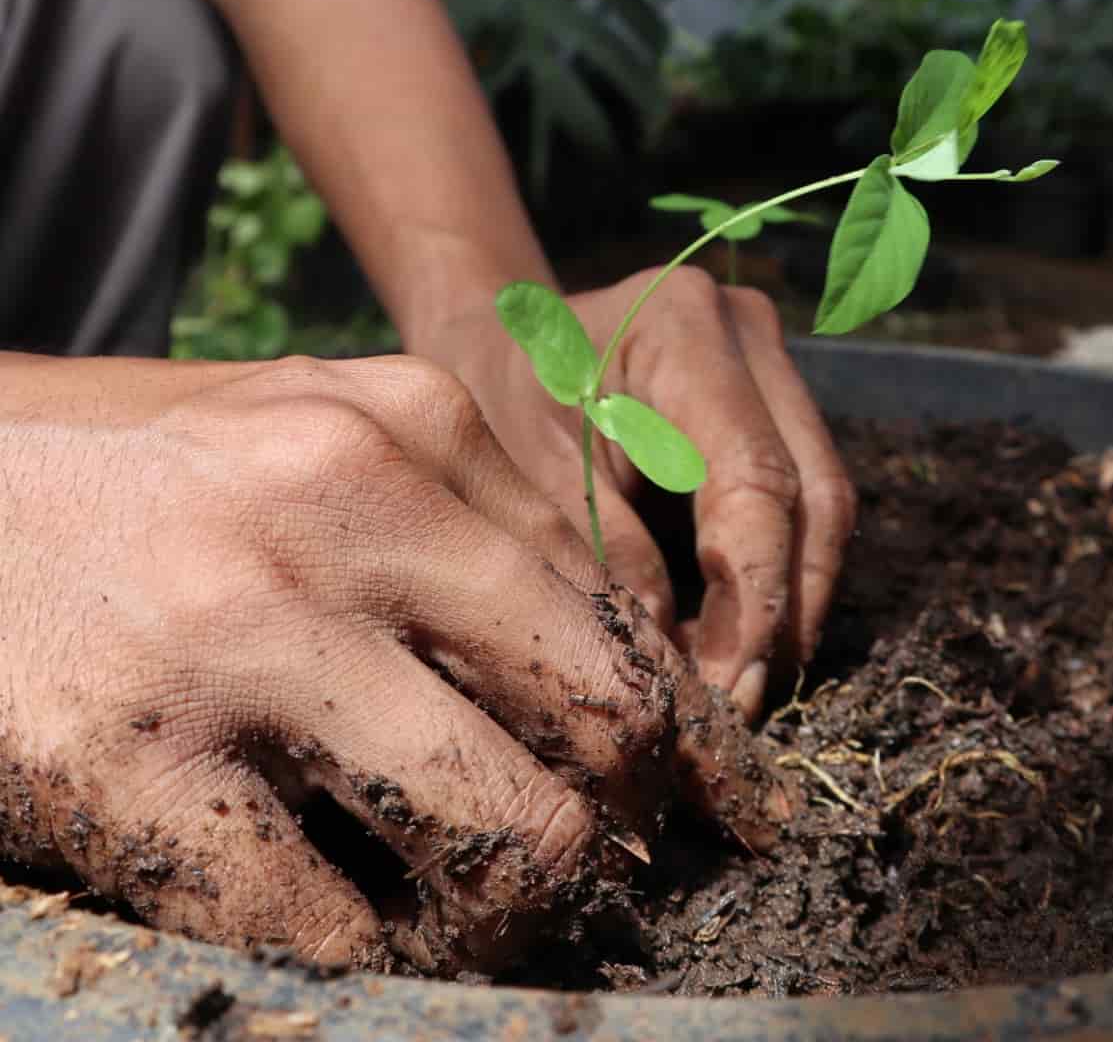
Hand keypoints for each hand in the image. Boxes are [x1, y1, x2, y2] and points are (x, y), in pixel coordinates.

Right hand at [0, 353, 785, 972]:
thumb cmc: (166, 478)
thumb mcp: (330, 438)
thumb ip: (472, 524)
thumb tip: (613, 662)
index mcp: (413, 426)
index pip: (614, 607)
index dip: (681, 726)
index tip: (711, 801)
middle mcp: (345, 511)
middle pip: (596, 712)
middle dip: (630, 816)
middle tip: (610, 866)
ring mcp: (241, 633)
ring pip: (499, 830)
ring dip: (521, 904)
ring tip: (491, 914)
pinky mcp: (130, 761)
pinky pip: (322, 920)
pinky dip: (373, 955)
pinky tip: (367, 935)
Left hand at [422, 268, 856, 719]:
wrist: (496, 338)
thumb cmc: (494, 394)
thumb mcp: (526, 467)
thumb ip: (606, 552)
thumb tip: (673, 663)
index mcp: (683, 328)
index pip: (755, 476)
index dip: (754, 593)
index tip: (725, 685)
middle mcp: (749, 338)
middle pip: (815, 494)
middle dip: (785, 612)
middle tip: (739, 708)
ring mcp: (770, 370)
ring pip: (823, 507)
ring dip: (791, 604)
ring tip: (739, 687)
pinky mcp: (771, 411)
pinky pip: (801, 505)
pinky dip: (776, 578)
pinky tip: (738, 640)